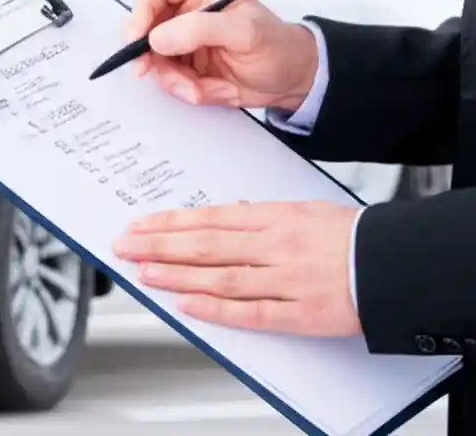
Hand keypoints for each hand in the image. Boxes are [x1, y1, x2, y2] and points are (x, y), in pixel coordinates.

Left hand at [112, 202, 361, 336]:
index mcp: (276, 218)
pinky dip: (216, 309)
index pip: (209, 219)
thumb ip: (262, 215)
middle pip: (206, 245)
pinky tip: (187, 304)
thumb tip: (229, 211)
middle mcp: (276, 247)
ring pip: (220, 277)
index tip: (139, 225)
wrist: (397, 263)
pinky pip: (251, 312)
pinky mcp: (301, 313)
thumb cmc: (353, 236)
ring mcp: (287, 281)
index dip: (169, 223)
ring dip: (176, 275)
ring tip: (144, 272)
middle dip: (159, 245)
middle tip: (125, 246)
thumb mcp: (305, 210)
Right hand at [127, 0, 318, 110]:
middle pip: (139, 22)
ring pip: (148, 56)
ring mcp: (177, 38)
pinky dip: (179, 88)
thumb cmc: (276, 46)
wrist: (289, 80)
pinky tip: (204, 89)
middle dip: (147, 52)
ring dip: (169, 77)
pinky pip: (162, 76)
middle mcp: (182, 10)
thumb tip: (157, 38)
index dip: (140, 8)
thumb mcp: (245, 33)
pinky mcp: (179, 63)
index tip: (139, 37)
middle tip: (150, 70)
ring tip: (198, 87)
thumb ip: (201, 30)